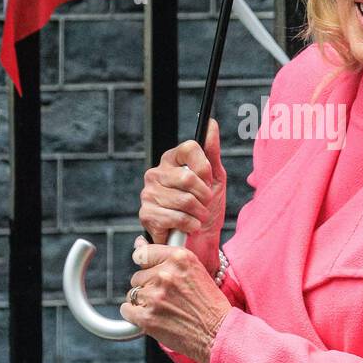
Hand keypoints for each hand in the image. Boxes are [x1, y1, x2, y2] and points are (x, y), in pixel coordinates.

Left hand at [121, 241, 232, 362]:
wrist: (218, 333)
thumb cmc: (210, 305)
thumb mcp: (195, 271)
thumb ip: (167, 259)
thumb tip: (138, 243)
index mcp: (180, 258)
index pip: (144, 253)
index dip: (145, 263)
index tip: (148, 269)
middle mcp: (166, 274)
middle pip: (138, 276)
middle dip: (148, 286)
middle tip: (167, 297)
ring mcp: (155, 296)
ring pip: (133, 293)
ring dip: (144, 302)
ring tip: (165, 309)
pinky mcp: (147, 317)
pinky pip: (127, 310)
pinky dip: (135, 315)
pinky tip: (153, 317)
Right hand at [139, 118, 225, 274]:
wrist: (201, 240)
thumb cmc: (207, 207)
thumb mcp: (215, 178)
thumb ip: (211, 151)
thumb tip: (211, 123)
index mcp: (171, 160)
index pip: (189, 147)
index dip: (204, 167)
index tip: (208, 180)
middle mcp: (156, 174)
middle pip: (188, 177)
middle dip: (204, 195)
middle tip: (205, 204)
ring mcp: (149, 194)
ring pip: (184, 199)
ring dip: (199, 212)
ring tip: (198, 217)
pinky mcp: (146, 215)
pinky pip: (175, 216)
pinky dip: (190, 224)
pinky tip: (189, 227)